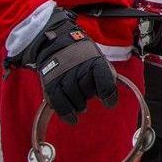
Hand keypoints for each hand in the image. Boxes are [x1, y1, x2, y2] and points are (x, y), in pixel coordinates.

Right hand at [6, 8, 116, 124]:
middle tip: (87, 91)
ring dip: (79, 105)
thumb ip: (105, 74)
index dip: (109, 94)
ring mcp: (64, 76)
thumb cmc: (82, 54)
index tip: (110, 103)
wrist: (56, 42)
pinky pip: (59, 104)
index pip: (105, 79)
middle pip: (89, 92)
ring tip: (81, 104)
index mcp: (95, 61)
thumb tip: (111, 94)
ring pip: (75, 100)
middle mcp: (79, 68)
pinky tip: (72, 119)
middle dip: (90, 94)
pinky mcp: (51, 84)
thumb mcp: (98, 57)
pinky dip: (66, 114)